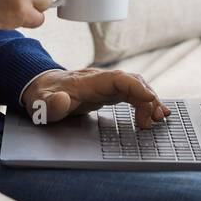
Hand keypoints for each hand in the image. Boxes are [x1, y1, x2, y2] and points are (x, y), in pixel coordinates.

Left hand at [20, 68, 171, 129]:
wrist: (41, 87)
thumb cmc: (42, 96)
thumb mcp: (40, 104)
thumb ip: (50, 104)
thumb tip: (63, 100)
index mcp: (88, 82)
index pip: (117, 79)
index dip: (135, 87)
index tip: (150, 99)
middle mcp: (101, 80)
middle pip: (132, 82)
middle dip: (148, 99)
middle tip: (156, 120)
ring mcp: (106, 85)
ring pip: (135, 87)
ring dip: (150, 101)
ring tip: (160, 119)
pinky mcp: (109, 92)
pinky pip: (132, 93)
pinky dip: (146, 101)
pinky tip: (156, 112)